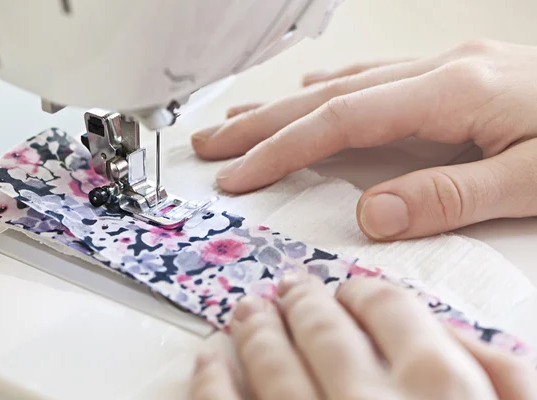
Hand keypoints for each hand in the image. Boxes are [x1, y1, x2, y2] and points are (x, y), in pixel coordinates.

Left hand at [189, 276, 536, 399]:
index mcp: (443, 392)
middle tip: (285, 287)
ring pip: (271, 362)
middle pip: (325, 330)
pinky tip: (209, 361)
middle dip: (302, 304)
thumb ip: (503, 383)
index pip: (392, 310)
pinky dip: (212, 382)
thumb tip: (455, 334)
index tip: (349, 290)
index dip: (367, 294)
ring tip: (245, 311)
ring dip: (254, 330)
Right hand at [191, 40, 536, 239]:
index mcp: (452, 92)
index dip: (281, 149)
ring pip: (344, 85)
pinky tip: (310, 94)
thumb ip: (450, 194)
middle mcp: (438, 71)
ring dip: (284, 106)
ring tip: (240, 121)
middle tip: (209, 142)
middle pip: (327, 97)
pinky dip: (331, 92)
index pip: (341, 122)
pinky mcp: (453, 77)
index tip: (237, 176)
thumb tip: (372, 213)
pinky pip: (374, 80)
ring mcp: (444, 69)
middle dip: (261, 123)